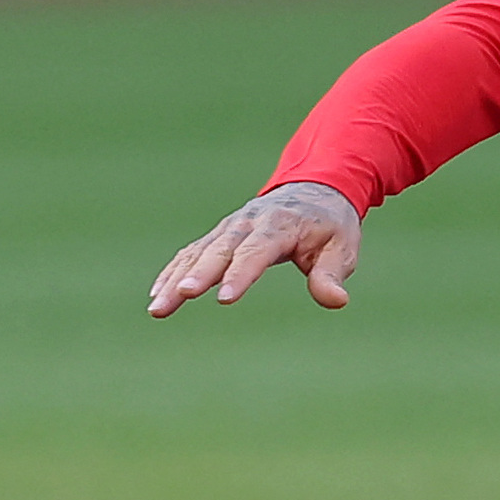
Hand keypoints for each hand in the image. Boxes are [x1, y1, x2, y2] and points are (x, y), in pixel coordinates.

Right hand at [147, 182, 362, 317]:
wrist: (314, 191)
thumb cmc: (329, 226)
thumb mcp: (342, 248)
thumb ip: (332, 275)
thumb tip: (337, 301)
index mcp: (280, 225)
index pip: (257, 251)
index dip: (240, 274)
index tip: (224, 298)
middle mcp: (249, 223)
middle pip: (220, 250)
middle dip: (199, 274)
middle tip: (180, 295)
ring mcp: (230, 227)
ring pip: (199, 253)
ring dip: (175, 278)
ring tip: (158, 308)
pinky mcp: (219, 235)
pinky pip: (192, 252)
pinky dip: (173, 270)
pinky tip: (158, 294)